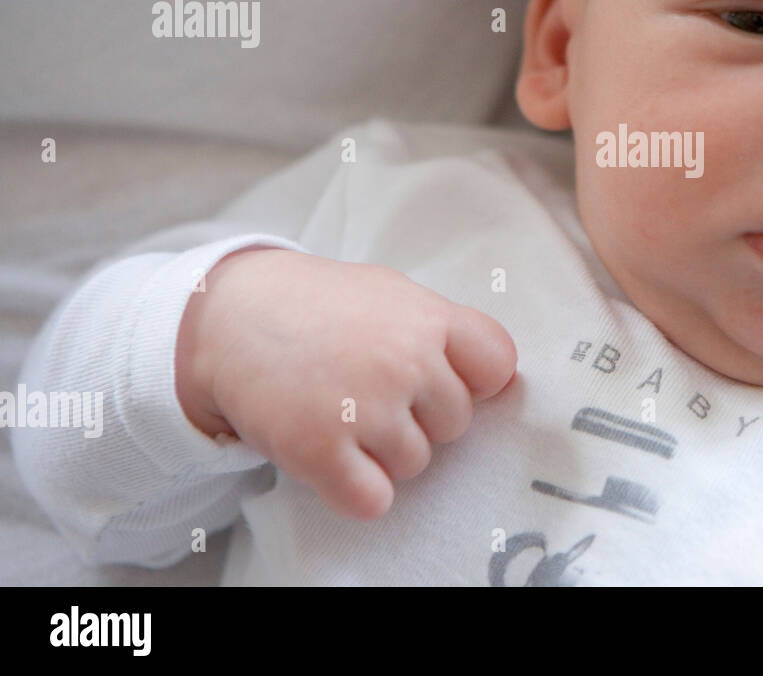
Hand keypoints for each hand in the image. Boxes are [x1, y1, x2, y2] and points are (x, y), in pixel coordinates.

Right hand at [175, 248, 516, 519]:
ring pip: (416, 463)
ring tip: (342, 411)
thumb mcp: (392, 296)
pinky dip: (356, 489)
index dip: (474, 381)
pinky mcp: (321, 449)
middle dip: (420, 417)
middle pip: (456, 424)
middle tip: (369, 390)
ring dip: (383, 452)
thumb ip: (445, 331)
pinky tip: (333, 455)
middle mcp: (404, 361)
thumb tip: (499, 377)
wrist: (230, 315)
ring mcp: (364, 406)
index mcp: (429, 319)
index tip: (442, 377)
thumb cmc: (321, 308)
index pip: (497, 365)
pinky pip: (374, 499)